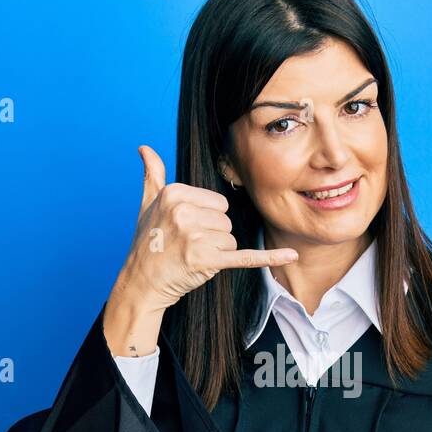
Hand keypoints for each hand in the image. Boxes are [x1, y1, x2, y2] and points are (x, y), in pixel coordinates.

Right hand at [102, 145, 298, 357]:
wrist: (141, 282)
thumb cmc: (147, 243)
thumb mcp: (147, 205)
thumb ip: (152, 175)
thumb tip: (145, 148)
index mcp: (174, 193)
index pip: (218, 202)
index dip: (207, 219)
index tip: (185, 230)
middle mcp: (184, 212)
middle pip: (226, 221)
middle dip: (213, 236)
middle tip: (188, 246)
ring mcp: (195, 237)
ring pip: (232, 240)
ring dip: (217, 253)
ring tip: (192, 257)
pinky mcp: (207, 261)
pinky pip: (245, 256)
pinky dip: (269, 257)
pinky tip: (291, 255)